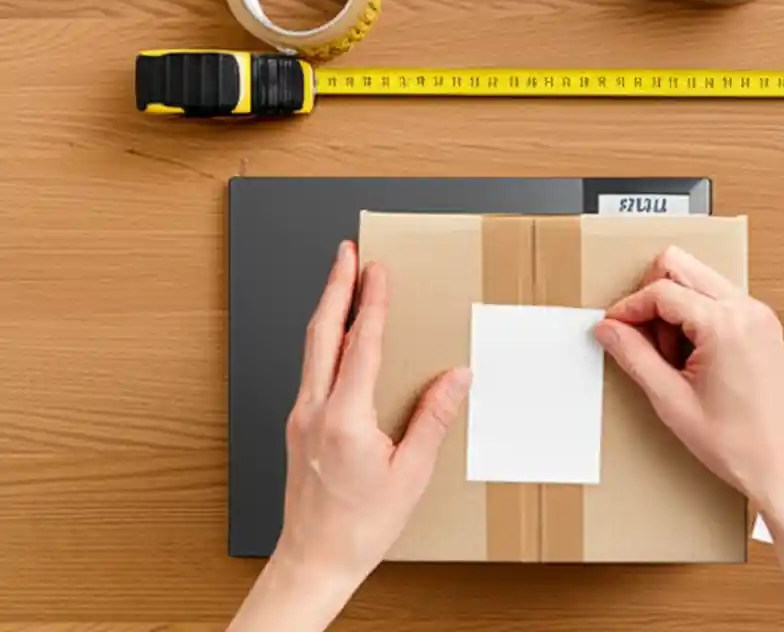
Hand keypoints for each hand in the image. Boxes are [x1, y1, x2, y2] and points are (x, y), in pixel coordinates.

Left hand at [230, 241, 470, 630]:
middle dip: (335, 287)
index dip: (371, 303)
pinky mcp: (297, 427)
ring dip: (327, 310)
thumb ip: (433, 420)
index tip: (378, 270)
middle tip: (346, 252)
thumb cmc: (361, 526)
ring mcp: (300, 418)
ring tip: (342, 282)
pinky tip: (337, 338)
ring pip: (310, 349)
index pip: (359, 345)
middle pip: (321, 333)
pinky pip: (311, 370)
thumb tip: (455, 377)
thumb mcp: (411, 475)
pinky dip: (324, 341)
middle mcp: (314, 412)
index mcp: (344, 420)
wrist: (314, 560)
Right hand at [592, 247, 783, 515]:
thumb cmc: (738, 443)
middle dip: (652, 297)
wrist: (782, 466)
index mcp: (725, 324)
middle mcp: (747, 310)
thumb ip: (635, 357)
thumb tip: (608, 329)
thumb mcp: (672, 401)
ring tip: (671, 357)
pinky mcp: (763, 326)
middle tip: (641, 338)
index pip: (661, 291)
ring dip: (674, 307)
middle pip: (681, 266)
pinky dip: (696, 315)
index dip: (628, 307)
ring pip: (699, 279)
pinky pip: (718, 299)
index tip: (612, 328)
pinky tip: (690, 356)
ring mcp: (759, 315)